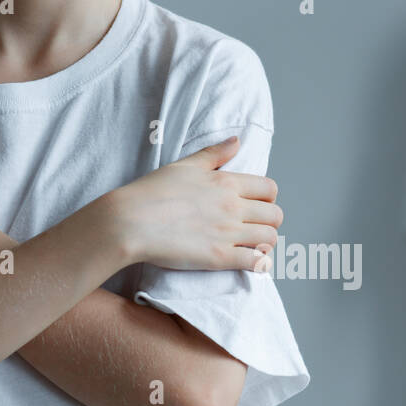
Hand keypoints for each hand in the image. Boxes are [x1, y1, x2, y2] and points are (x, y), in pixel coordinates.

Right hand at [105, 135, 283, 271]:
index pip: (269, 189)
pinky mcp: (220, 258)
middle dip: (269, 221)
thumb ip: (215, 154)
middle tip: (254, 227)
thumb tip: (237, 141)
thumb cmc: (152, 192)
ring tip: (252, 246)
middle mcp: (233, 207)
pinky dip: (259, 263)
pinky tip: (248, 262)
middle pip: (275, 215)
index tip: (256, 205)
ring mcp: (229, 233)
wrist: (130, 222)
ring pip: (270, 239)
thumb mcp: (185, 165)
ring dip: (265, 243)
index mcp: (226, 182)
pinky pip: (257, 262)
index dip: (268, 198)